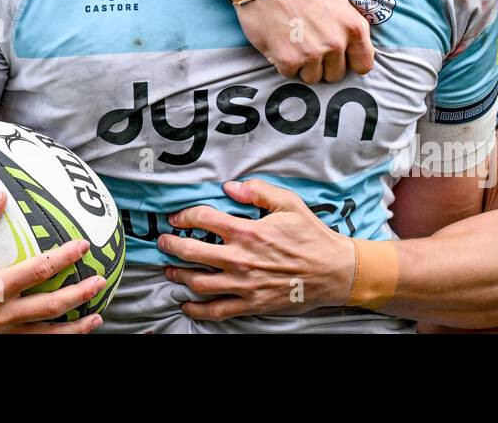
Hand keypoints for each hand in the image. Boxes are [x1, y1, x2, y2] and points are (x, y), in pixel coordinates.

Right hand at [0, 192, 105, 333]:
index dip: (65, 257)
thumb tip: (2, 196)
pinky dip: (54, 340)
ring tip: (96, 316)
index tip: (84, 246)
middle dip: (80, 294)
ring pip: (47, 335)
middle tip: (99, 281)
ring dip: (75, 327)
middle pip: (52, 306)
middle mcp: (0, 315)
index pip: (39, 270)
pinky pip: (32, 346)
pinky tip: (67, 333)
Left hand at [158, 179, 355, 320]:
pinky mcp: (251, 304)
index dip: (184, 217)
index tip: (177, 218)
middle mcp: (241, 259)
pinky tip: (186, 304)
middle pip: (193, 252)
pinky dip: (197, 309)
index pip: (204, 220)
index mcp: (248, 231)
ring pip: (199, 283)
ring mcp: (244, 285)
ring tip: (170, 269)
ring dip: (179, 275)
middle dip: (171, 245)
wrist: (334, 272)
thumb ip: (258, 191)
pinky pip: (216, 311)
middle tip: (163, 242)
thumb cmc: (312, 236)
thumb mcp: (289, 204)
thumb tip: (229, 187)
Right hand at [237, 0, 373, 82]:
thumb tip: (358, 45)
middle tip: (309, 44)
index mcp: (353, 27)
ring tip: (294, 42)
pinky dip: (283, 62)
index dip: (350, 63)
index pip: (363, 65)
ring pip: (313, 78)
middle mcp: (336, 43)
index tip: (339, 58)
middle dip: (323, 64)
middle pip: (336, 75)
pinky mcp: (288, 60)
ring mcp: (312, 53)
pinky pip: (290, 74)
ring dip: (303, 66)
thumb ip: (352, 23)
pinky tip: (280, 43)